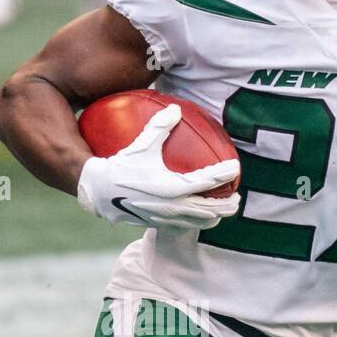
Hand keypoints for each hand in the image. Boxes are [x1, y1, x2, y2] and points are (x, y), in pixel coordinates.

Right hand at [77, 103, 240, 229]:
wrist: (100, 191)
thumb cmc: (122, 165)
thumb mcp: (141, 145)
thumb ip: (160, 127)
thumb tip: (175, 108)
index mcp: (172, 187)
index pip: (206, 181)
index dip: (223, 174)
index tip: (236, 168)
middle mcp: (172, 206)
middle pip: (209, 209)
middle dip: (226, 205)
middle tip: (236, 198)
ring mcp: (167, 218)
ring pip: (199, 222)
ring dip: (214, 217)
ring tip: (222, 211)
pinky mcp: (159, 225)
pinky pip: (185, 228)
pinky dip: (197, 223)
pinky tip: (200, 217)